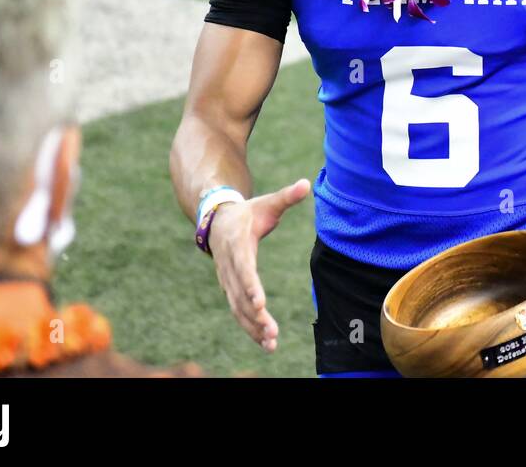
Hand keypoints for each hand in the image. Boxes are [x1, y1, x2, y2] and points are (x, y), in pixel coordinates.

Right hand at [208, 180, 311, 351]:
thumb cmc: (248, 213)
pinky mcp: (230, 289)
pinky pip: (238, 311)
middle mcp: (229, 267)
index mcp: (238, 245)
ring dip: (252, 327)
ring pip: (237, 308)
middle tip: (271, 332)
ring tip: (271, 343)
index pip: (243, 269)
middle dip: (255, 316)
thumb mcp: (267, 203)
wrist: (217, 221)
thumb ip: (287, 196)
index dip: (250, 286)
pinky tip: (265, 342)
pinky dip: (249, 327)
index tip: (260, 303)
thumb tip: (307, 182)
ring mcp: (227, 280)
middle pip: (240, 295)